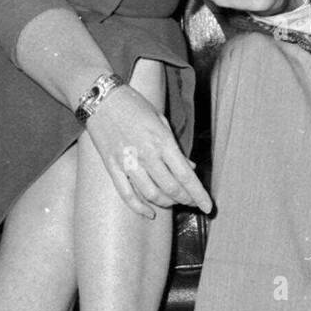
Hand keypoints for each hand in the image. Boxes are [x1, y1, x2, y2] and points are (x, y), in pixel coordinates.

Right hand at [84, 85, 212, 219]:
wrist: (102, 98)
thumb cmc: (134, 105)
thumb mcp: (161, 121)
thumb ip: (175, 147)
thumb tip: (190, 167)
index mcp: (163, 141)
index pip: (186, 175)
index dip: (199, 194)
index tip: (208, 208)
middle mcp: (147, 154)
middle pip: (171, 188)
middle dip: (185, 199)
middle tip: (190, 202)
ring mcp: (128, 162)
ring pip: (151, 194)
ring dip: (165, 203)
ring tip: (172, 202)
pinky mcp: (112, 167)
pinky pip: (127, 195)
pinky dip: (139, 208)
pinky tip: (149, 213)